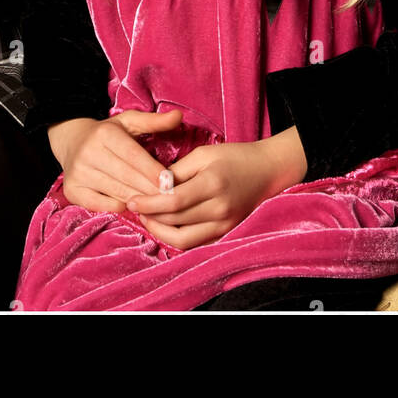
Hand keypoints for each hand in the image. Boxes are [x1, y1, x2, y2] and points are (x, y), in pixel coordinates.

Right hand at [48, 108, 183, 213]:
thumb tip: (179, 116)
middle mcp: (88, 153)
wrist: (72, 141)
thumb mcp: (130, 122)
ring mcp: (78, 173)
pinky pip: (98, 205)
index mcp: (104, 134)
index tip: (170, 182)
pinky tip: (133, 208)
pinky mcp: (72, 190)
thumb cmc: (109, 133)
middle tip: (170, 198)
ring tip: (157, 205)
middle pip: (126, 176)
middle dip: (150, 189)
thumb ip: (155, 121)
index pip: (133, 156)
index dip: (152, 170)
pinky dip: (117, 208)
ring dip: (138, 201)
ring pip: (115, 192)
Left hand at [125, 127, 307, 249]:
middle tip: (133, 207)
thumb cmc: (235, 157)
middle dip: (149, 216)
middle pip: (174, 221)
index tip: (131, 200)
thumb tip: (153, 186)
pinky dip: (175, 237)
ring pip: (182, 239)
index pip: (173, 201)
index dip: (148, 204)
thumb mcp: (205, 154)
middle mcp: (219, 209)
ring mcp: (224, 225)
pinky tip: (165, 225)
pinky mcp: (225, 233)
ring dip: (159, 231)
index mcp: (213, 184)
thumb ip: (178, 171)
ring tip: (147, 217)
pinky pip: (194, 243)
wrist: (267, 171)